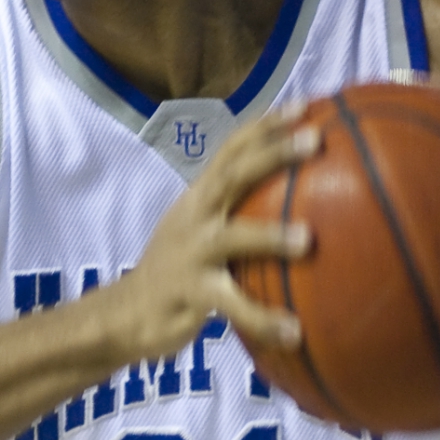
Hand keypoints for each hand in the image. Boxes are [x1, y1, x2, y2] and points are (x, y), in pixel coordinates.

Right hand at [115, 105, 316, 361]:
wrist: (125, 315)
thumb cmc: (178, 270)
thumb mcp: (201, 231)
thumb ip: (238, 214)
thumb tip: (301, 204)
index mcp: (200, 199)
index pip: (232, 150)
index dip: (265, 125)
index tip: (305, 107)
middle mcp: (194, 217)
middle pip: (232, 174)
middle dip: (272, 153)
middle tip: (314, 141)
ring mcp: (190, 254)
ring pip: (232, 237)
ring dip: (270, 235)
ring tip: (308, 240)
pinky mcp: (189, 294)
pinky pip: (232, 306)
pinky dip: (264, 319)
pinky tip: (295, 332)